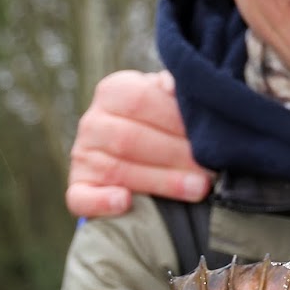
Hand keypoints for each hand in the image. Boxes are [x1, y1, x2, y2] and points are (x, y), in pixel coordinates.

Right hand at [66, 70, 213, 217]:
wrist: (141, 154)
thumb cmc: (164, 123)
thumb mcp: (170, 101)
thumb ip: (177, 94)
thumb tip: (176, 87)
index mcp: (114, 91)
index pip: (140, 100)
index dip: (175, 120)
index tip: (208, 137)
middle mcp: (93, 122)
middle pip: (130, 138)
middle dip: (175, 155)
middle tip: (210, 170)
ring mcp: (83, 156)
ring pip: (117, 170)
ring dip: (161, 181)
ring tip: (197, 189)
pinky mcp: (78, 189)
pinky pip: (82, 197)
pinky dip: (102, 201)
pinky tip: (126, 202)